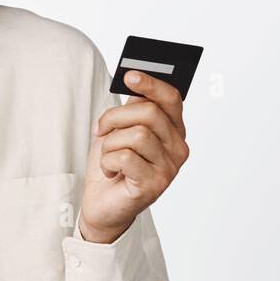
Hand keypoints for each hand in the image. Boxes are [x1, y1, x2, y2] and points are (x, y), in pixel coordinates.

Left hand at [77, 70, 189, 243]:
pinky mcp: (154, 186)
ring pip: (136, 134)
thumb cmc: (113, 166)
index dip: (151, 83)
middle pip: (149, 113)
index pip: (171, 99)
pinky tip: (110, 171)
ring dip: (110, 143)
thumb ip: (134, 108)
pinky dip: (108, 161)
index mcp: (174, 131)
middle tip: (101, 130)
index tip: (129, 74)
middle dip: (115, 117)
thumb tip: (136, 81)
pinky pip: (126, 157)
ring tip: (108, 156)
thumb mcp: (121, 130)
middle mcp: (178, 149)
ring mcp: (169, 169)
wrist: (103, 205)